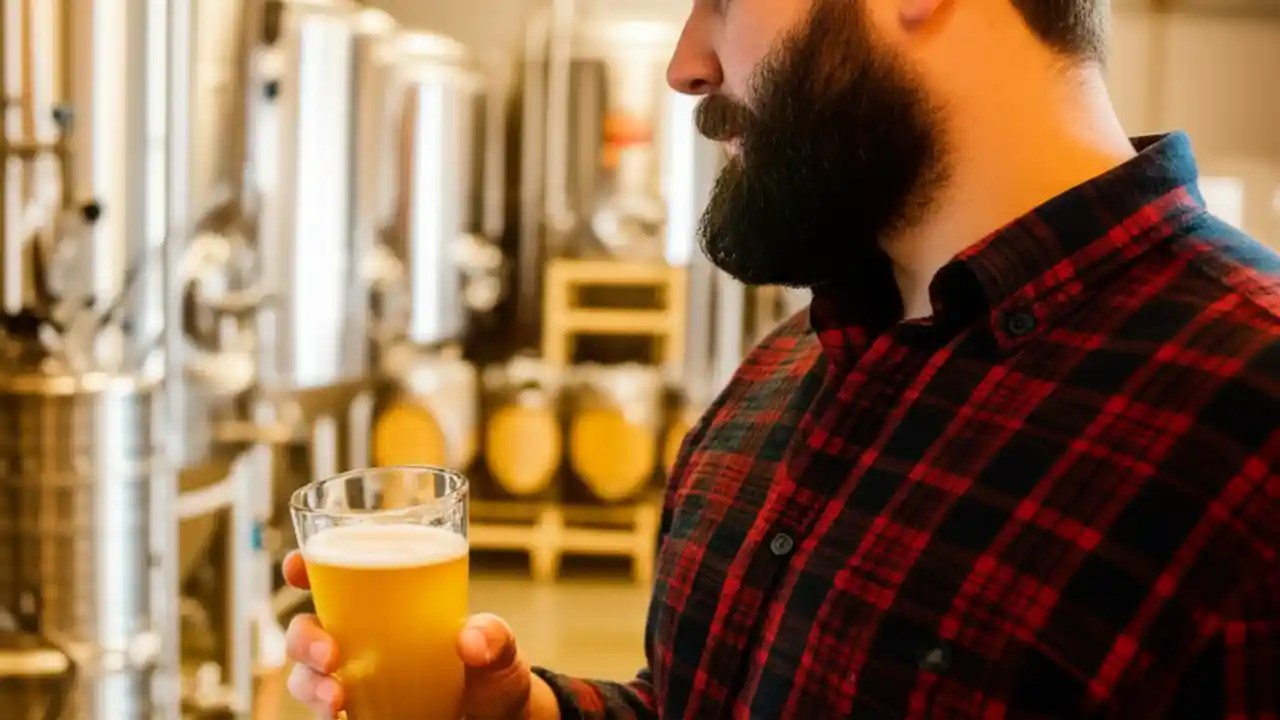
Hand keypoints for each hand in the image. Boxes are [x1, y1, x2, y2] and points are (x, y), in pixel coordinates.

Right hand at [281, 551, 537, 718]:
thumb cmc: (491, 672)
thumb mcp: (500, 649)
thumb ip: (494, 638)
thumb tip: (471, 641)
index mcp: (386, 604)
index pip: (334, 577)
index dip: (305, 566)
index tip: (297, 564)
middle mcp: (359, 640)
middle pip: (306, 628)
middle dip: (303, 638)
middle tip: (329, 655)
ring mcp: (354, 680)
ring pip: (306, 676)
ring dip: (310, 685)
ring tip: (336, 698)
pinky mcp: (358, 714)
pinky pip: (324, 714)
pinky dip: (322, 715)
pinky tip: (339, 718)